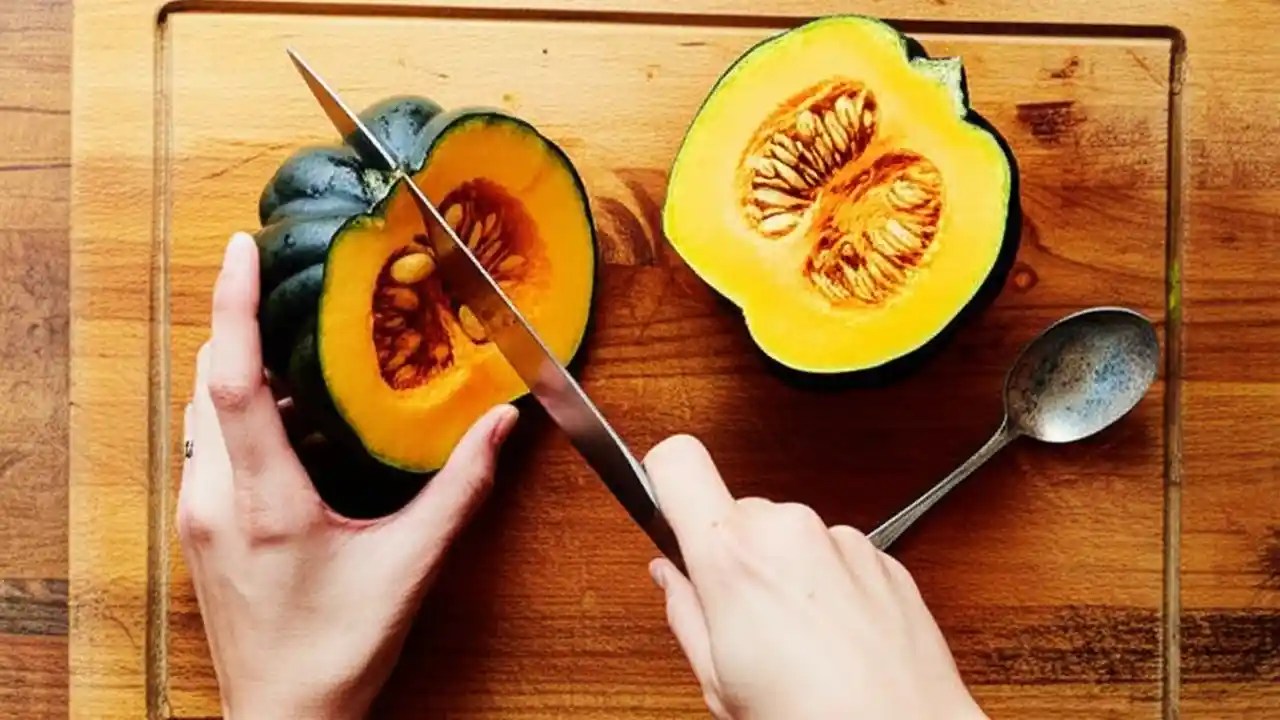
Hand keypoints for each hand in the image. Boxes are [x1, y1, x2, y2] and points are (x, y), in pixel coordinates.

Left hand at [177, 232, 518, 719]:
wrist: (282, 719)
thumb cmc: (337, 652)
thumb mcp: (410, 567)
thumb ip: (460, 490)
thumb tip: (502, 424)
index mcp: (265, 502)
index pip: (234, 382)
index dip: (235, 308)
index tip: (241, 251)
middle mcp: (215, 498)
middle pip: (209, 380)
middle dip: (244, 327)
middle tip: (291, 290)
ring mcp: (198, 512)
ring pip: (202, 410)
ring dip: (242, 371)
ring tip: (301, 352)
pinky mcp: (199, 525)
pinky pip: (208, 442)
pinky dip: (240, 411)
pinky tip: (293, 420)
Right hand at [643, 435, 986, 719]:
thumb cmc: (816, 718)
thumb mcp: (719, 681)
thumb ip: (684, 613)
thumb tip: (671, 577)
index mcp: (734, 555)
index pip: (677, 462)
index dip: (663, 478)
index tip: (665, 502)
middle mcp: (790, 529)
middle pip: (737, 511)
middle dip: (733, 554)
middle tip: (741, 617)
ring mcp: (842, 539)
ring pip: (789, 534)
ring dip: (785, 571)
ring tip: (796, 638)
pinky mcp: (882, 556)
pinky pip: (834, 554)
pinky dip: (828, 584)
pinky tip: (833, 637)